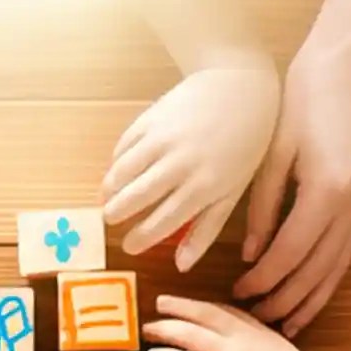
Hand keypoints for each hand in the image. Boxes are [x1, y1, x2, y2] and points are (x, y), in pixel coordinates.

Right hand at [102, 63, 280, 271]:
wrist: (240, 86)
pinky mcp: (151, 118)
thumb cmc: (244, 145)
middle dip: (116, 214)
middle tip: (110, 221)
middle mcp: (179, 164)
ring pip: (122, 172)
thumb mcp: (233, 190)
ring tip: (106, 200)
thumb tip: (181, 265)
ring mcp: (162, 138)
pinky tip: (116, 171)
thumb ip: (206, 228)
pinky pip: (124, 146)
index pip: (162, 222)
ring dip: (109, 189)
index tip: (128, 247)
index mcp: (204, 187)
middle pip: (135, 198)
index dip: (141, 238)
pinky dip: (115, 162)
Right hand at [144, 295, 331, 350]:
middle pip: (190, 333)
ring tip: (161, 302)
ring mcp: (246, 335)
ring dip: (182, 307)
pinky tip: (196, 306)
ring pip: (207, 314)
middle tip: (146, 328)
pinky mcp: (259, 327)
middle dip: (164, 328)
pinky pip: (228, 311)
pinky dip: (208, 307)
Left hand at [234, 38, 350, 335]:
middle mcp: (349, 207)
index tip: (238, 293)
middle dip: (284, 299)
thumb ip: (263, 206)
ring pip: (336, 268)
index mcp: (325, 194)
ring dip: (310, 298)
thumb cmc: (305, 100)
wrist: (349, 68)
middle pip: (315, 271)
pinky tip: (311, 292)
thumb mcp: (275, 153)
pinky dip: (327, 278)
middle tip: (254, 318)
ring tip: (286, 323)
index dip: (263, 279)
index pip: (289, 254)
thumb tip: (251, 252)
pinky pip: (344, 252)